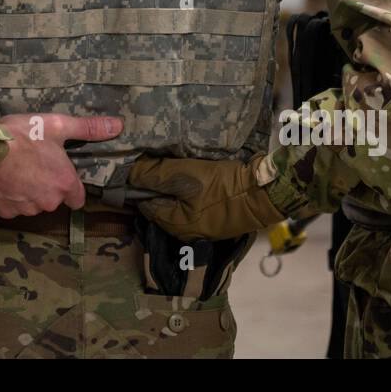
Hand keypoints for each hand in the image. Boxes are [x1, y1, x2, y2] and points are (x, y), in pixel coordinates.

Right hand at [0, 113, 121, 217]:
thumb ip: (88, 128)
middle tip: (33, 163)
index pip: (77, 198)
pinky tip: (1, 179)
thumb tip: (118, 125)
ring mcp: (25, 209)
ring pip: (32, 204)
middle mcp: (48, 201)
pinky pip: (12, 207)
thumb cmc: (20, 136)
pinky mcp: (4, 213)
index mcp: (64, 182)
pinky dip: (9, 196)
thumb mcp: (56, 125)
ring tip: (15, 168)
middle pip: (53, 199)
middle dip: (46, 185)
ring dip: (27, 192)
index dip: (70, 186)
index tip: (59, 173)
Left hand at [129, 155, 283, 240]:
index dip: (138, 181)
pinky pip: (191, 204)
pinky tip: (193, 175)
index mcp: (171, 223)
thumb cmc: (221, 186)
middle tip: (159, 159)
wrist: (263, 194)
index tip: (141, 161)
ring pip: (175, 203)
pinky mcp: (213, 220)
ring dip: (172, 186)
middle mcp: (182, 231)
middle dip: (156, 183)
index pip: (141, 201)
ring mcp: (199, 228)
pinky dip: (188, 191)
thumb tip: (127, 173)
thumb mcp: (184, 175)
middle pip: (158, 203)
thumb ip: (154, 175)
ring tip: (176, 164)